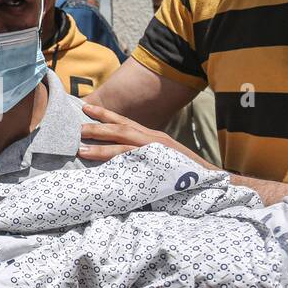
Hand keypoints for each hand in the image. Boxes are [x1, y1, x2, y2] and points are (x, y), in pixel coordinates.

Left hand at [79, 103, 214, 168]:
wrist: (212, 180)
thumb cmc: (186, 171)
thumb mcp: (163, 156)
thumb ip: (146, 154)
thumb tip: (125, 157)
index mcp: (153, 136)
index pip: (125, 121)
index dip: (105, 114)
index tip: (86, 108)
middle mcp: (153, 140)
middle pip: (120, 128)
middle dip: (97, 127)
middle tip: (75, 127)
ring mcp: (156, 153)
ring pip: (123, 147)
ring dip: (100, 147)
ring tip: (80, 149)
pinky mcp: (158, 167)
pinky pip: (134, 164)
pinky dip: (117, 165)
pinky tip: (101, 168)